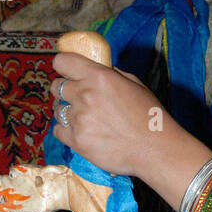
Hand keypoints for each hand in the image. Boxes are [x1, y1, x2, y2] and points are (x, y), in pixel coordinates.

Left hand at [50, 50, 165, 178]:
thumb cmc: (150, 117)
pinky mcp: (77, 140)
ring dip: (69, 114)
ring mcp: (79, 118)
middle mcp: (85, 94)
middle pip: (56, 87)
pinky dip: (68, 132)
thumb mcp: (135, 85)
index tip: (66, 73)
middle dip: (65, 92)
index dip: (63, 67)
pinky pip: (58, 131)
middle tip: (78, 100)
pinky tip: (83, 133)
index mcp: (99, 76)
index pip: (62, 62)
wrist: (156, 150)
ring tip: (87, 121)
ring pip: (58, 111)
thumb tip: (97, 69)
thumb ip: (112, 74)